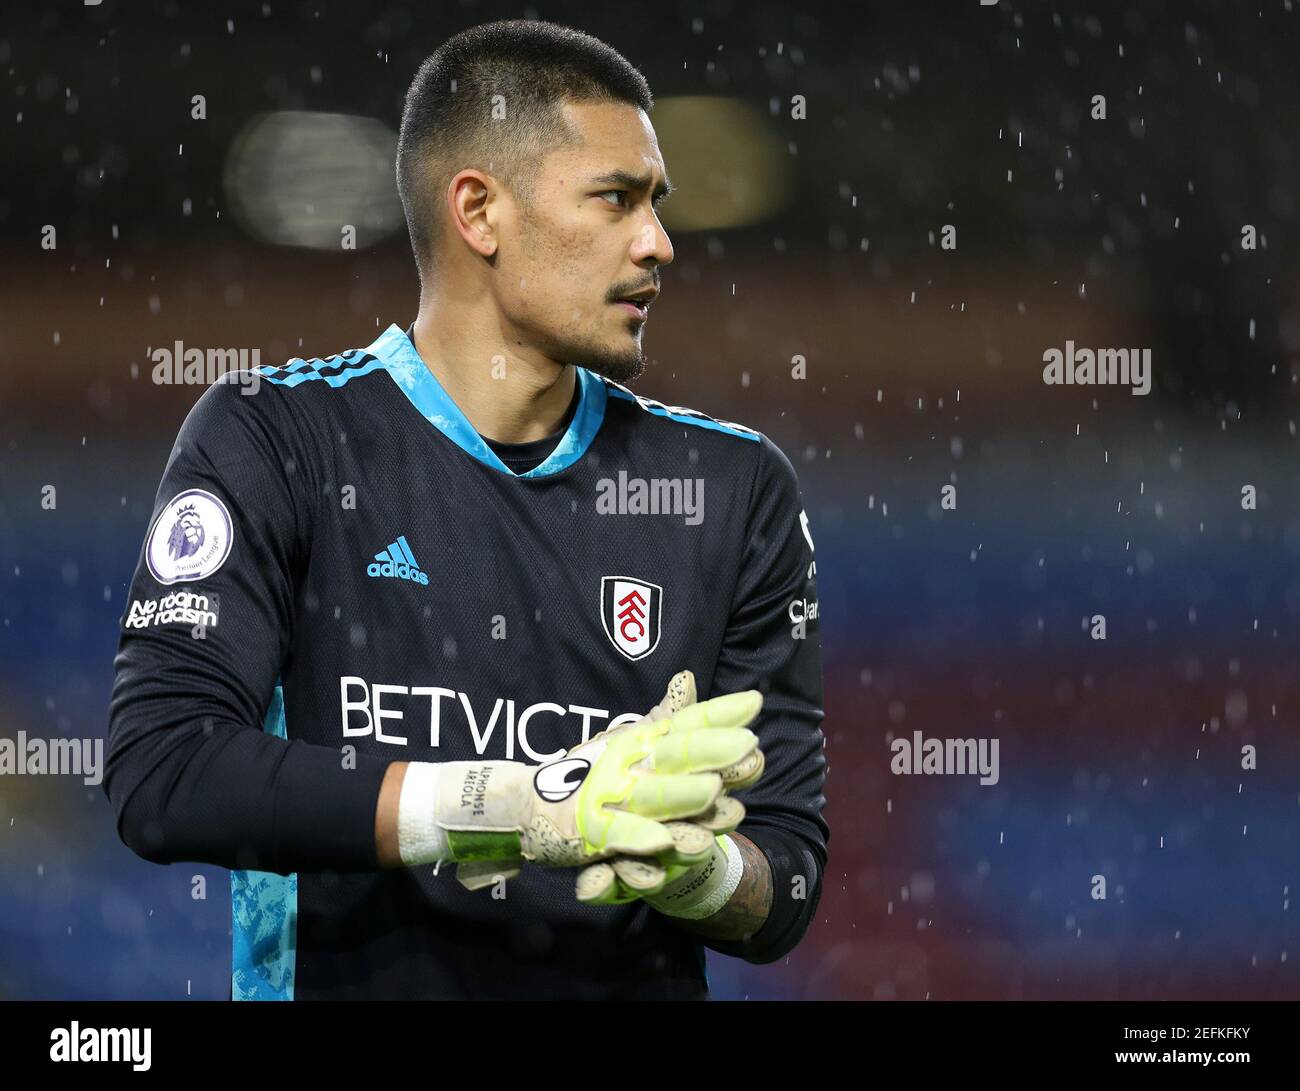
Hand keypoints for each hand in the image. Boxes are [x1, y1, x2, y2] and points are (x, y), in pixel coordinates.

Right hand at [442, 671, 761, 888]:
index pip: (685, 724)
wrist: (526, 804)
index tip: (756, 702)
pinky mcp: (588, 833)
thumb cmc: (590, 773)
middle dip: (710, 751)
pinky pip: (615, 839)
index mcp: (639, 740)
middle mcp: (626, 763)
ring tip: (714, 792)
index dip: (720, 714)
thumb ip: (665, 718)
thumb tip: (688, 678)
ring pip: (650, 797)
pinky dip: (635, 840)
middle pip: (673, 756)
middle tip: (750, 744)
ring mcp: (606, 797)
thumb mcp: (630, 744)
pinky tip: (660, 844)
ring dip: (681, 796)